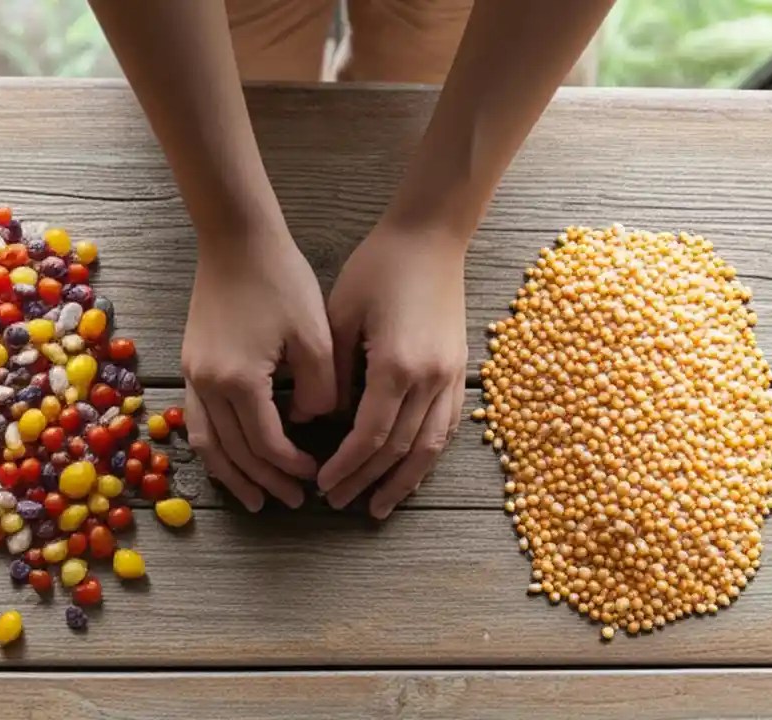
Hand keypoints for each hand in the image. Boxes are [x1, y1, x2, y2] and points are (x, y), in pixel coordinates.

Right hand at [183, 231, 335, 511]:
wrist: (236, 239)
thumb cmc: (281, 280)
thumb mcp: (315, 334)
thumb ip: (320, 388)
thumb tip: (310, 420)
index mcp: (240, 381)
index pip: (267, 444)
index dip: (293, 466)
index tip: (317, 475)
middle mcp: (208, 385)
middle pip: (235, 453)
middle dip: (265, 483)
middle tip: (293, 503)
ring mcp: (194, 375)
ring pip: (207, 444)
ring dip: (231, 476)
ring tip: (254, 499)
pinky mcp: (191, 364)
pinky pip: (196, 421)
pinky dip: (213, 449)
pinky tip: (229, 459)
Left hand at [319, 222, 467, 518]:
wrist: (431, 238)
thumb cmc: (378, 269)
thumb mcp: (339, 317)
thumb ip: (329, 374)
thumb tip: (313, 419)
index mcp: (396, 365)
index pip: (370, 436)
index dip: (346, 466)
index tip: (323, 485)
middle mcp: (429, 379)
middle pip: (399, 450)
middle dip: (367, 481)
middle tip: (339, 503)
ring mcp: (450, 376)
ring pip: (429, 447)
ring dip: (403, 481)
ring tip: (378, 506)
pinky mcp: (458, 370)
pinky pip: (446, 427)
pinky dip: (426, 456)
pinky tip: (410, 471)